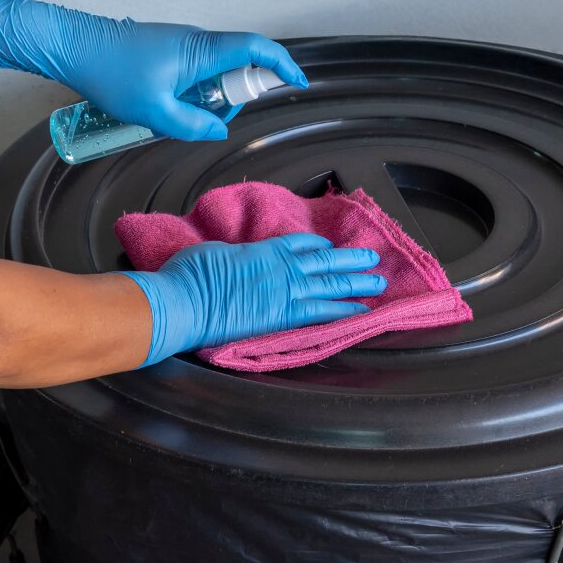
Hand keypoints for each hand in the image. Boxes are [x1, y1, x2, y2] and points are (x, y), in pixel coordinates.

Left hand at [0, 0, 307, 140]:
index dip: (281, 64)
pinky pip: (195, 73)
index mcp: (201, 52)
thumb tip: (218, 129)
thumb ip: (193, 125)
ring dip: (208, 99)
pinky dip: (192, 93)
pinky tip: (164, 108)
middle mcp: (197, 42)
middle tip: (207, 120)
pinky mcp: (169, 51)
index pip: (255, 49)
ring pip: (214, 74)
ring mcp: (182, 45)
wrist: (72, 46)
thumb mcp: (154, 112)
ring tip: (172, 115)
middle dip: (233, 98)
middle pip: (237, 67)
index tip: (297, 82)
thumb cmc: (110, 73)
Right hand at [119, 234, 385, 367]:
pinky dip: (344, 310)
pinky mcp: (283, 317)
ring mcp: (285, 292)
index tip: (329, 246)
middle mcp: (281, 268)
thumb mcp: (215, 252)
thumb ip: (236, 256)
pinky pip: (323, 312)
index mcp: (263, 250)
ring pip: (331, 284)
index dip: (318, 245)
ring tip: (378, 282)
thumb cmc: (190, 275)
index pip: (299, 244)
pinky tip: (361, 311)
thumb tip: (240, 260)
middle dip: (350, 260)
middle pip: (324, 262)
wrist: (184, 302)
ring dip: (357, 282)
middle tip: (372, 258)